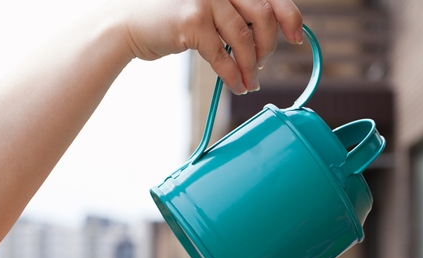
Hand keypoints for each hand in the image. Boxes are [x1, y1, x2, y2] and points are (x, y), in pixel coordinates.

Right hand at [117, 0, 302, 93]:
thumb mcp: (210, 7)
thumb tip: (272, 36)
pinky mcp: (192, 21)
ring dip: (251, 67)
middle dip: (268, 46)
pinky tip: (236, 85)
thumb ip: (237, 13)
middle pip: (264, 16)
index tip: (296, 38)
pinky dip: (233, 76)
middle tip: (261, 63)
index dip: (290, 17)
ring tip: (248, 81)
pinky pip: (223, 56)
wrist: (127, 23)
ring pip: (245, 39)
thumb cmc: (172, 17)